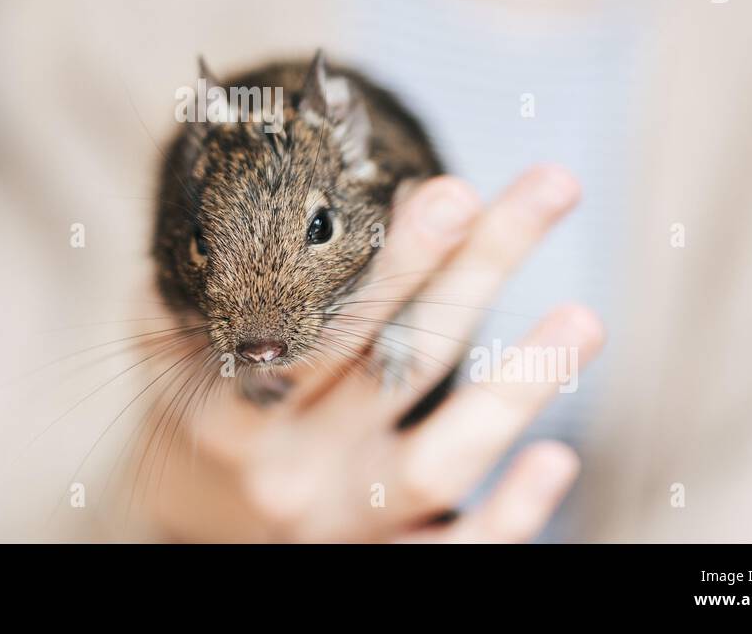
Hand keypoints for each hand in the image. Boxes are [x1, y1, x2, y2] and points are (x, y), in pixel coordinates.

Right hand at [141, 165, 602, 541]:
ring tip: (585, 317)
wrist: (184, 525)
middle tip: (544, 193)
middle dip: (469, 274)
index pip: (323, 325)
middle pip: (394, 364)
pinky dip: (510, 513)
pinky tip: (558, 458)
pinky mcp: (382, 564)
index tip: (451, 192)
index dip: (393, 262)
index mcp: (236, 405)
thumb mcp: (166, 348)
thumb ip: (190, 286)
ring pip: (440, 461)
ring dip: (517, 389)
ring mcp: (343, 522)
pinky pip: (456, 553)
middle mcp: (292, 466)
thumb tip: (233, 187)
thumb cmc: (195, 413)